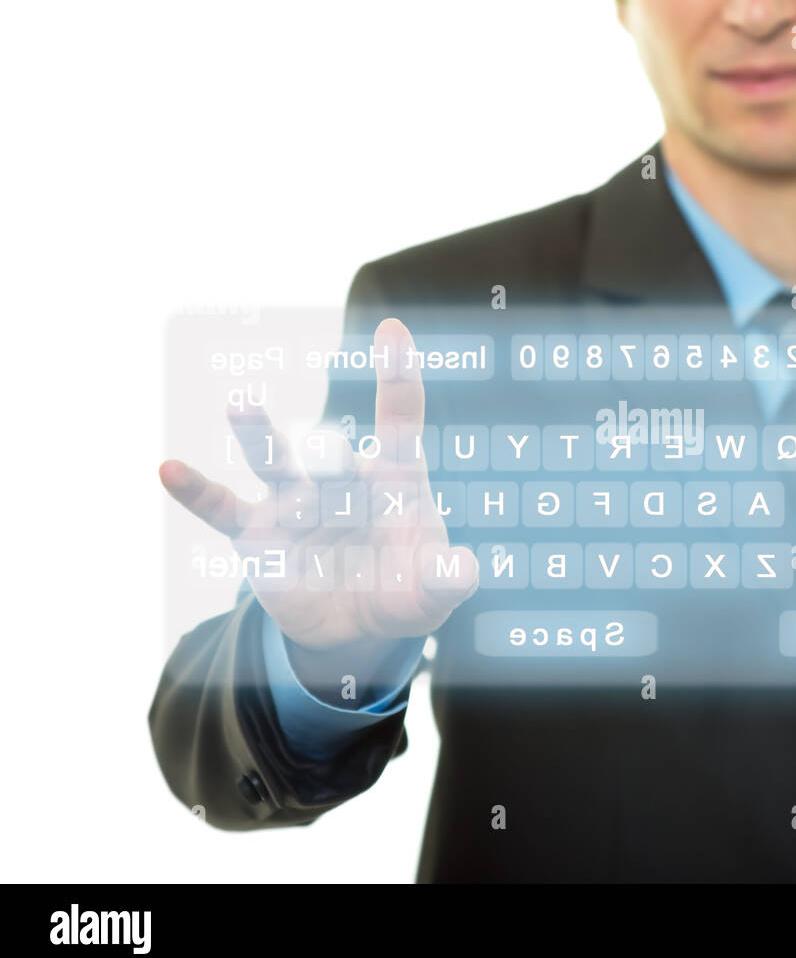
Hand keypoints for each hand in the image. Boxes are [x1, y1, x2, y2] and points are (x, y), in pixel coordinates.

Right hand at [160, 317, 477, 653]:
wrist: (359, 626)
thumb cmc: (405, 588)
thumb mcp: (433, 589)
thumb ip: (448, 577)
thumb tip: (465, 569)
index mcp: (391, 478)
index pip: (398, 420)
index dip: (397, 377)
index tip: (393, 331)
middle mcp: (340, 480)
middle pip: (334, 454)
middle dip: (331, 456)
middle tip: (333, 458)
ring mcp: (294, 502)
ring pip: (274, 460)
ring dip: (258, 434)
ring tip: (241, 405)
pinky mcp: (258, 533)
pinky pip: (222, 509)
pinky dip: (197, 491)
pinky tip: (168, 470)